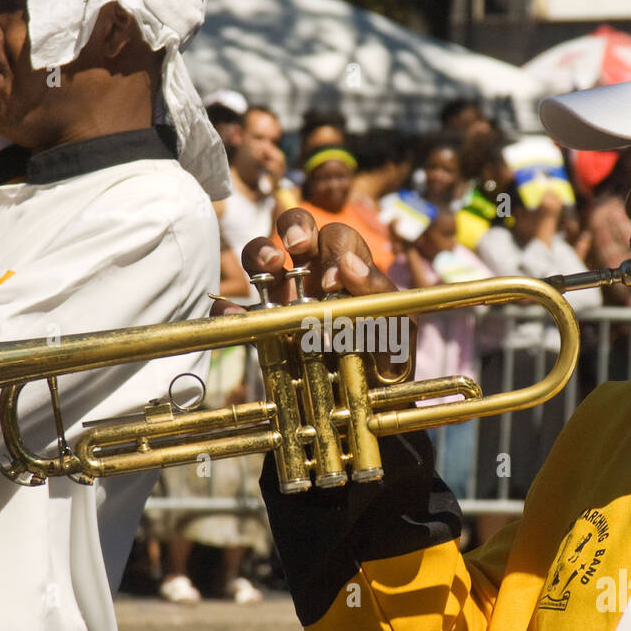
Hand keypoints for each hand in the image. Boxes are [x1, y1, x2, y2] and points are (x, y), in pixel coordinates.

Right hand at [238, 207, 413, 380]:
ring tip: (270, 266)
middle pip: (297, 229)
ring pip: (262, 258)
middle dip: (295, 226)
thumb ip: (381, 294)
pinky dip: (228, 307)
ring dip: (260, 251)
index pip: (338, 238)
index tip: (333, 283)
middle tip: (297, 246)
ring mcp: (284, 299)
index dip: (334, 250)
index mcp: (348, 269)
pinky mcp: (263, 330)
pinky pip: (237, 311)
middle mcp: (313, 276)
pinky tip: (234, 313)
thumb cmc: (389, 359)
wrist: (368, 404)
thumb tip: (349, 266)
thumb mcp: (401, 327)